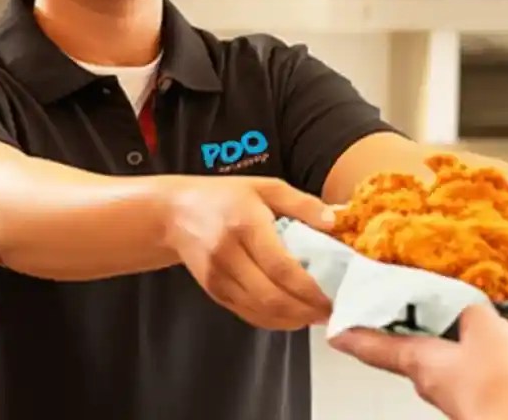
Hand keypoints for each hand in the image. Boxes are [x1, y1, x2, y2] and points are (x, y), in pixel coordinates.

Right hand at [166, 176, 334, 330]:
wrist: (174, 214)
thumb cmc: (226, 196)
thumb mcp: (266, 187)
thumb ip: (302, 203)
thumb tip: (333, 222)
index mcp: (246, 225)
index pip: (281, 267)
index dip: (309, 288)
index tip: (332, 296)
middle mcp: (229, 254)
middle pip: (271, 296)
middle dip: (305, 310)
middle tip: (330, 311)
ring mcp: (218, 277)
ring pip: (260, 310)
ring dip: (292, 319)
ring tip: (316, 315)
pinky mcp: (214, 292)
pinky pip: (247, 314)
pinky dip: (273, 321)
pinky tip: (292, 316)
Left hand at [330, 304, 507, 419]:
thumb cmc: (496, 386)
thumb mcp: (486, 328)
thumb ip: (472, 310)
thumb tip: (468, 307)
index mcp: (420, 360)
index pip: (374, 346)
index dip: (354, 336)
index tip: (335, 331)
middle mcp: (431, 381)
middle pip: (415, 351)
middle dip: (417, 330)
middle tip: (416, 307)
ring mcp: (457, 395)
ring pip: (452, 362)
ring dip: (462, 344)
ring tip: (481, 321)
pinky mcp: (483, 403)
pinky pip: (484, 375)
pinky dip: (494, 361)